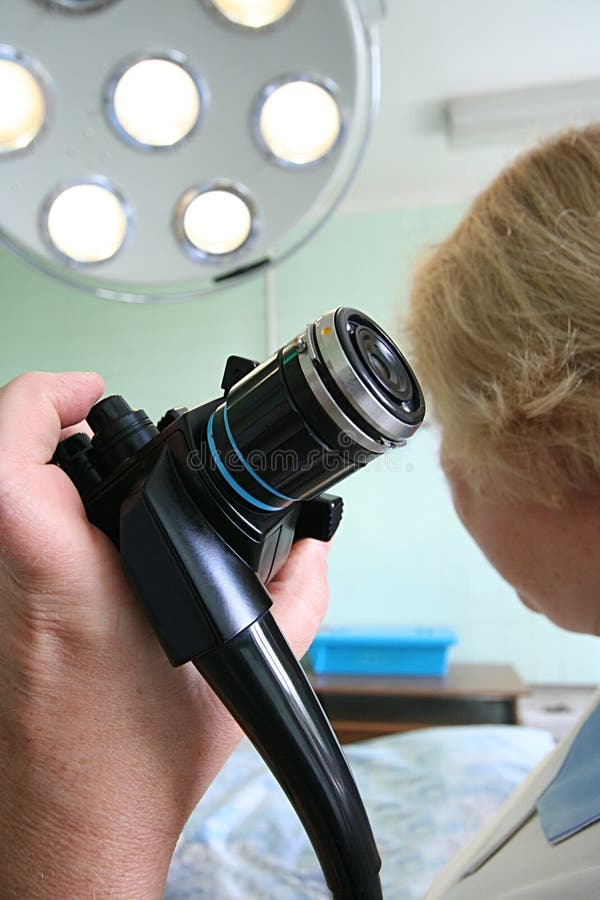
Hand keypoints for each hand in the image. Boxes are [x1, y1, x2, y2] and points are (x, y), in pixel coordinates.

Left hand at [0, 371, 329, 898]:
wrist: (74, 834)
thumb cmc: (137, 770)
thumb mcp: (242, 672)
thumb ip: (294, 596)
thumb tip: (310, 548)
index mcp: (71, 590)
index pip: (12, 471)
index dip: (40, 402)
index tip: (88, 392)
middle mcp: (17, 589)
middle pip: (0, 464)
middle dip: (45, 419)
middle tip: (96, 416)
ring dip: (38, 460)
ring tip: (92, 456)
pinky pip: (7, 535)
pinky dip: (39, 505)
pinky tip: (86, 522)